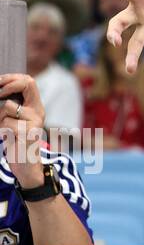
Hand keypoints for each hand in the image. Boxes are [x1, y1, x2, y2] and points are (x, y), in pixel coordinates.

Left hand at [0, 74, 46, 189]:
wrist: (27, 165)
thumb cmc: (17, 141)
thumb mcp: (16, 121)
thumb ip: (13, 107)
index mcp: (36, 106)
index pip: (29, 81)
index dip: (12, 78)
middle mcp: (38, 111)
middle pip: (26, 84)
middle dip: (7, 86)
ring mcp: (35, 122)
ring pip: (8, 107)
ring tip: (4, 130)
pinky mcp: (28, 133)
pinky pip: (6, 123)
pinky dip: (1, 130)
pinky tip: (8, 139)